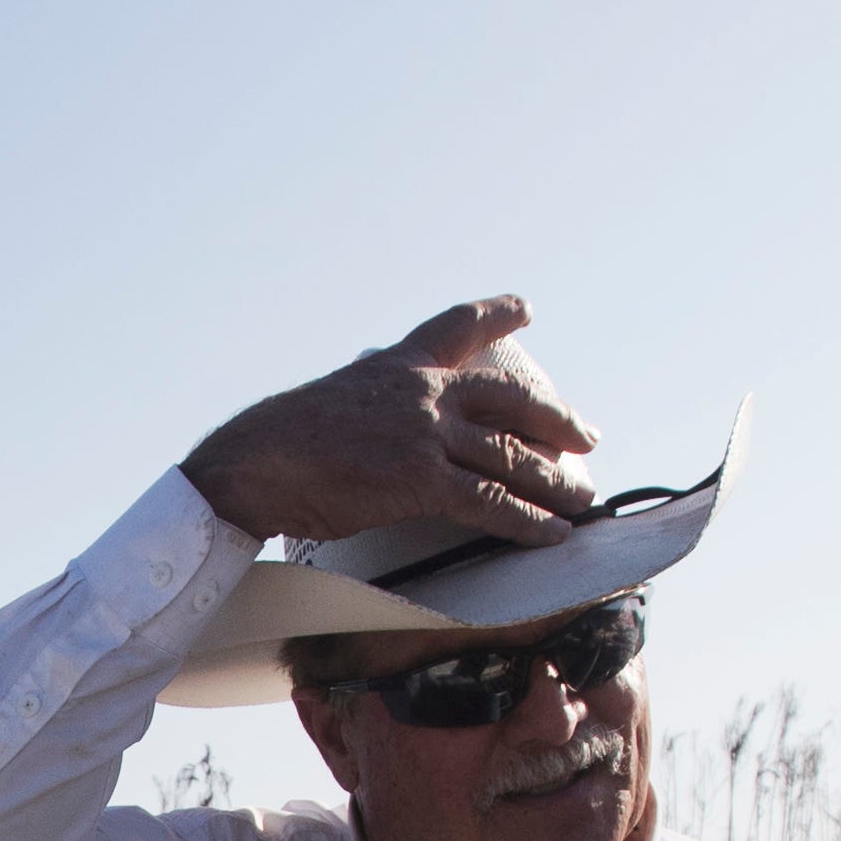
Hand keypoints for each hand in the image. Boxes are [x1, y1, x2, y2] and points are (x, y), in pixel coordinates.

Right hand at [181, 296, 601, 547]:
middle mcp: (423, 391)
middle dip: (555, 419)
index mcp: (398, 367)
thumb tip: (379, 438)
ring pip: (509, 455)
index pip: (455, 327)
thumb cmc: (278, 446)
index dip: (494, 314)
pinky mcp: (421, 479)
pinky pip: (489, 501)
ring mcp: (425, 434)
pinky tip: (551, 533)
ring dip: (553, 482)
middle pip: (509, 399)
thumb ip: (371, 411)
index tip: (525, 306)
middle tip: (585, 435)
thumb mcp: (334, 406)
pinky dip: (526, 520)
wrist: (255, 462)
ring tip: (581, 500)